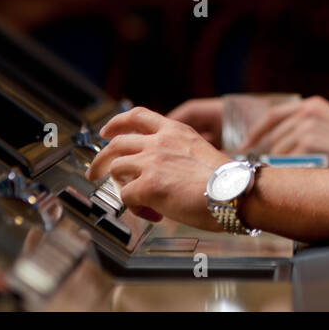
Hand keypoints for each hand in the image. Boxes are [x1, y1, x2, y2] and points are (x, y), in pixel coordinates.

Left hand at [88, 106, 231, 231]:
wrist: (233, 192)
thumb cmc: (224, 180)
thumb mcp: (198, 150)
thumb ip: (175, 153)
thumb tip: (160, 171)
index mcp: (174, 130)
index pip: (137, 116)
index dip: (116, 123)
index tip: (106, 131)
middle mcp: (159, 141)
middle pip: (116, 143)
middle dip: (101, 158)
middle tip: (95, 171)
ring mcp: (151, 162)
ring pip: (116, 169)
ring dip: (118, 186)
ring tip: (133, 201)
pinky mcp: (147, 185)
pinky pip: (126, 196)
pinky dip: (133, 207)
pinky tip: (151, 213)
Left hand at [239, 95, 328, 170]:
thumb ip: (304, 129)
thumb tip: (271, 147)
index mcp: (311, 105)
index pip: (271, 116)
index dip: (255, 133)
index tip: (244, 146)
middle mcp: (306, 111)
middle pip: (273, 139)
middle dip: (270, 156)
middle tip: (272, 172)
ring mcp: (305, 126)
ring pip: (277, 153)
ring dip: (282, 167)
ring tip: (298, 178)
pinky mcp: (307, 144)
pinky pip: (285, 163)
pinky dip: (289, 173)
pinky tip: (303, 179)